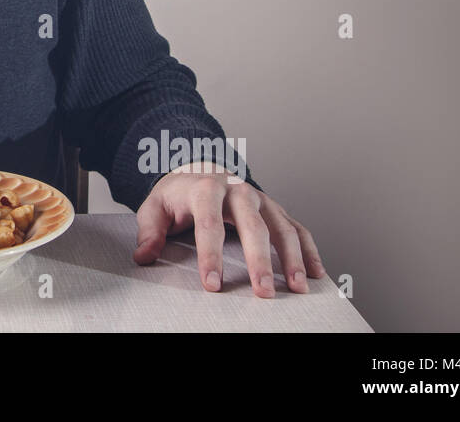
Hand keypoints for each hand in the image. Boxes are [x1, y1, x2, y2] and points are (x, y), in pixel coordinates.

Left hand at [132, 160, 325, 296]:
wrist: (199, 168)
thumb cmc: (178, 194)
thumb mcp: (155, 206)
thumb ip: (149, 229)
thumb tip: (144, 255)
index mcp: (205, 189)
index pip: (209, 224)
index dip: (211, 256)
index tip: (212, 284)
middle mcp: (238, 191)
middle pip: (253, 226)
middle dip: (259, 261)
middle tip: (262, 291)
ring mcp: (261, 199)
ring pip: (282, 226)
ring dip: (292, 257)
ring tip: (297, 287)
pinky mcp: (275, 209)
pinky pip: (297, 228)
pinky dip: (310, 249)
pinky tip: (315, 274)